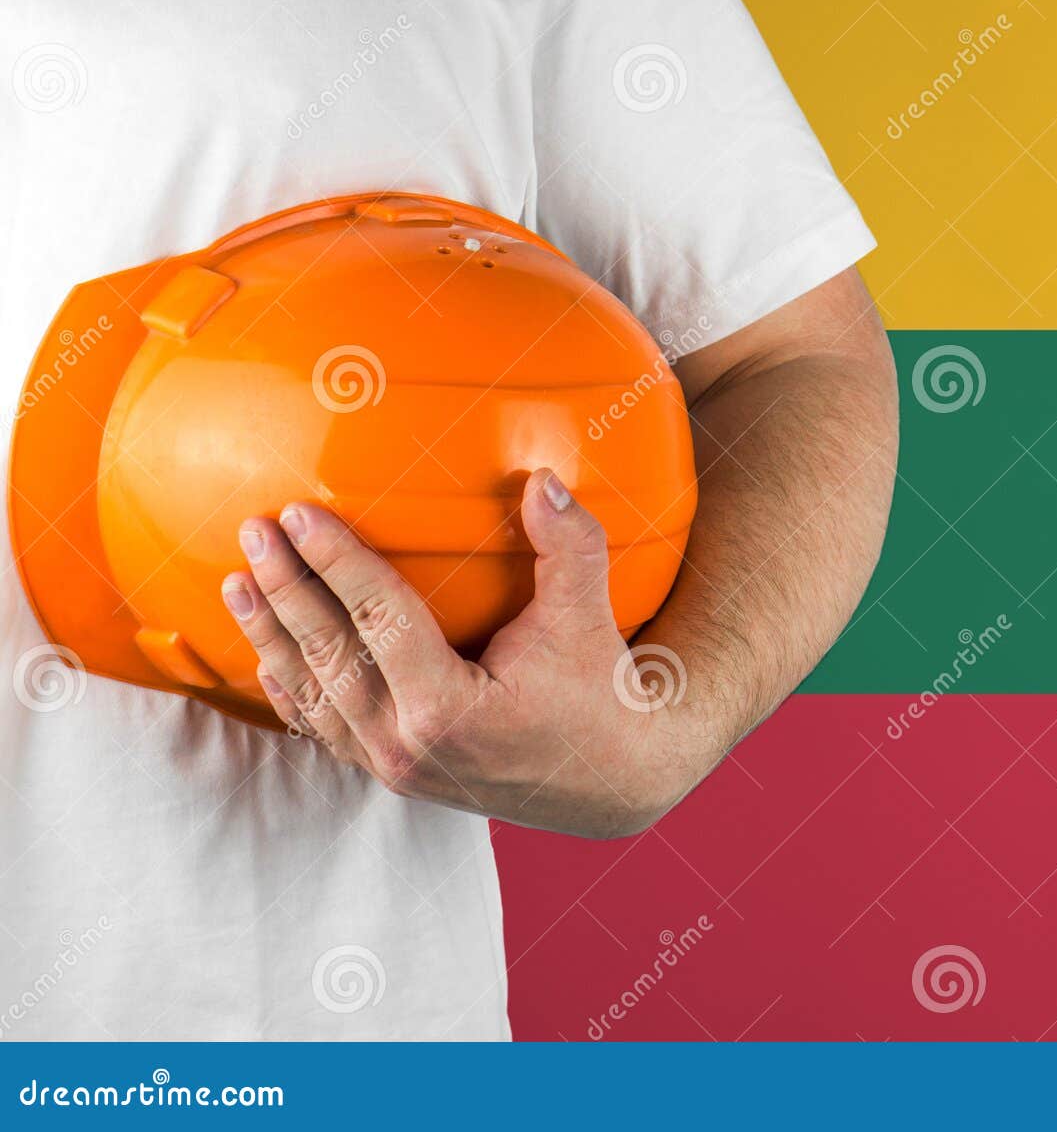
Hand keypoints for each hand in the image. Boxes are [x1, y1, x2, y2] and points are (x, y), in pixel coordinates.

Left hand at [221, 470, 691, 838]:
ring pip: (315, 695)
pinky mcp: (396, 774)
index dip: (335, 561)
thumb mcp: (589, 617)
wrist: (611, 782)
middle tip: (254, 532)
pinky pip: (327, 730)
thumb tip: (541, 480)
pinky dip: (292, 690)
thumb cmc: (601, 696)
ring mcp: (396, 766)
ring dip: (272, 637)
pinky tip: (268, 657)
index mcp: (447, 707)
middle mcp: (407, 744)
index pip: (375, 619)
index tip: (299, 514)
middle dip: (286, 589)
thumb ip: (568, 546)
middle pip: (328, 655)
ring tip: (238, 582)